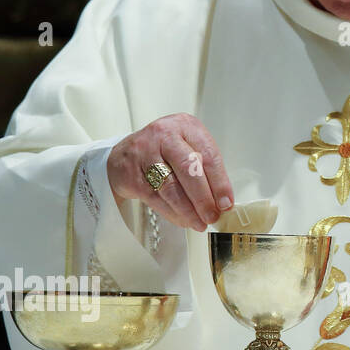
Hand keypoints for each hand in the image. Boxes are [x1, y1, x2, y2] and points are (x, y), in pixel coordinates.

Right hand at [105, 113, 233, 231]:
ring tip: (200, 223)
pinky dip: (172, 213)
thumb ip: (205, 168)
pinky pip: (156, 198)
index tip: (226, 202)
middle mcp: (164, 135)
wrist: (123, 155)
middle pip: (189, 169)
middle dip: (204, 197)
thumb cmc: (164, 151)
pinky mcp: (131, 174)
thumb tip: (221, 200)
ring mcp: (144, 153)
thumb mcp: (187, 147)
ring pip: (171, 186)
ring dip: (189, 210)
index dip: (220, 182)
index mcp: (186, 126)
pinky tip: (183, 220)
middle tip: (213, 216)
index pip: (208, 154)